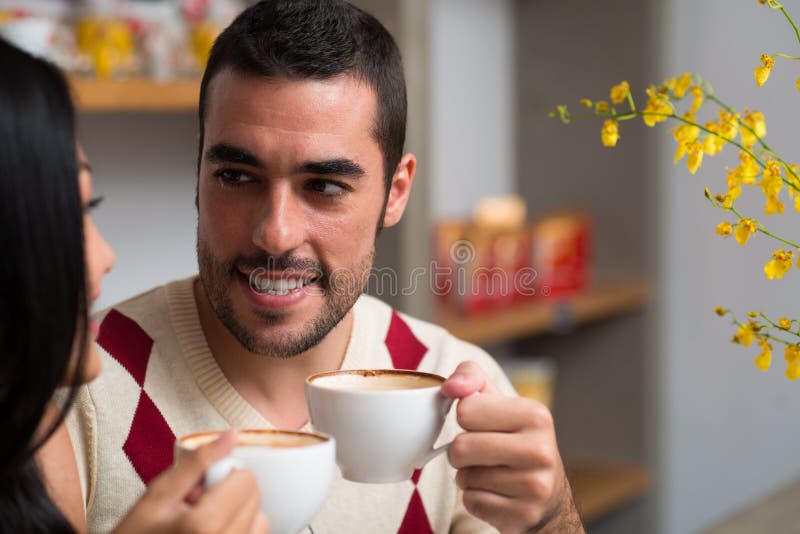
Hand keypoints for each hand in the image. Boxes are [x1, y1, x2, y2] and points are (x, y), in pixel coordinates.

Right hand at [113, 429, 268, 533]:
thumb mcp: (158, 495)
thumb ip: (197, 462)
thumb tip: (231, 435)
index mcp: (203, 526)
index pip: (246, 480)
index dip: (224, 474)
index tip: (201, 486)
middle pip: (255, 499)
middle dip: (230, 494)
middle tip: (197, 506)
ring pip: (260, 521)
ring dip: (239, 514)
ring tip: (205, 521)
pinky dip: (240, 529)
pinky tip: (214, 531)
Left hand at [441, 362, 582, 533]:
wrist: (548, 495)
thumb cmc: (515, 440)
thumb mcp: (499, 402)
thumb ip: (471, 378)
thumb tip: (450, 385)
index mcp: (535, 414)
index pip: (465, 410)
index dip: (465, 418)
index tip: (484, 425)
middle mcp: (539, 449)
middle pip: (460, 447)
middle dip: (460, 452)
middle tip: (481, 453)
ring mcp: (534, 485)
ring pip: (464, 477)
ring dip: (468, 477)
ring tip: (491, 473)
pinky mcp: (523, 514)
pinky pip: (472, 502)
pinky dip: (475, 498)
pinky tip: (497, 494)